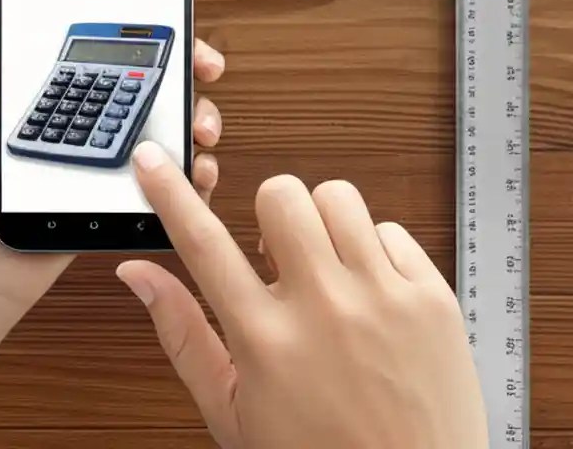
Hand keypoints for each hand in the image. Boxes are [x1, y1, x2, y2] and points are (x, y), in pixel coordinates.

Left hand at [0, 0, 243, 337]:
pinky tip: (194, 169)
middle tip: (207, 63)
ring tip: (199, 124)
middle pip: (160, 60)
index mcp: (51, 72)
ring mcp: (110, 146)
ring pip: (176, 112)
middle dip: (198, 51)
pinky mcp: (124, 190)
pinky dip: (195, 167)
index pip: (109, 17)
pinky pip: (173, 171)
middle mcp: (87, 102)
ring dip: (202, 110)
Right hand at [117, 143, 488, 448]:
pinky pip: (393, 229)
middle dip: (271, 213)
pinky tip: (371, 291)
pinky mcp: (432, 298)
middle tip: (280, 252)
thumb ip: (182, 334)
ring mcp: (383, 298)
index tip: (153, 161)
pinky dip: (375, 251)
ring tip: (330, 269)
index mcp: (265, 339)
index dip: (170, 192)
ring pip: (339, 198)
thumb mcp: (231, 411)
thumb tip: (139, 276)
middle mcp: (324, 308)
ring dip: (324, 224)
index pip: (202, 243)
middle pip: (281, 194)